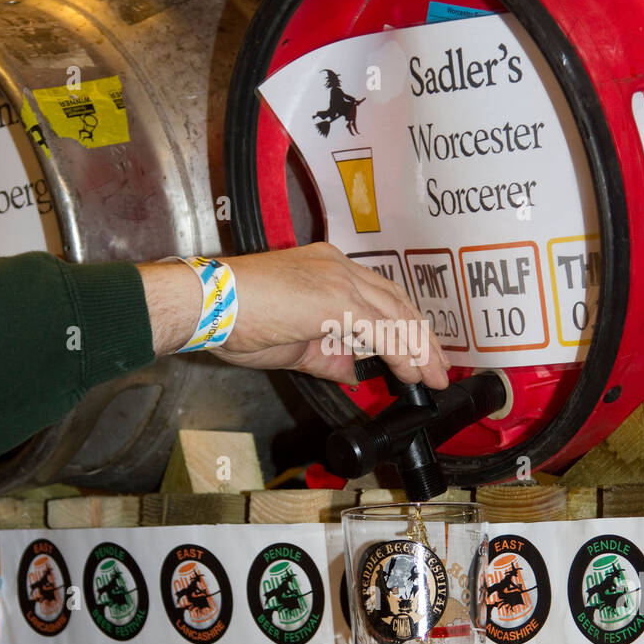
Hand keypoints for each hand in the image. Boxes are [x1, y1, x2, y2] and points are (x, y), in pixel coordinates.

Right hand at [137, 244, 448, 389]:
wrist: (205, 305)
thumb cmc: (233, 319)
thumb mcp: (292, 342)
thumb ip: (328, 354)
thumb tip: (354, 370)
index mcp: (327, 268)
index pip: (380, 295)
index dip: (404, 325)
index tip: (418, 354)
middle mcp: (338, 266)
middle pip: (397, 301)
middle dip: (421, 338)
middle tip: (438, 369)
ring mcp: (338, 279)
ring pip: (397, 314)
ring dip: (419, 349)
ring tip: (433, 378)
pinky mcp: (336, 299)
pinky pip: (383, 330)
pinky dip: (402, 354)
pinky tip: (412, 374)